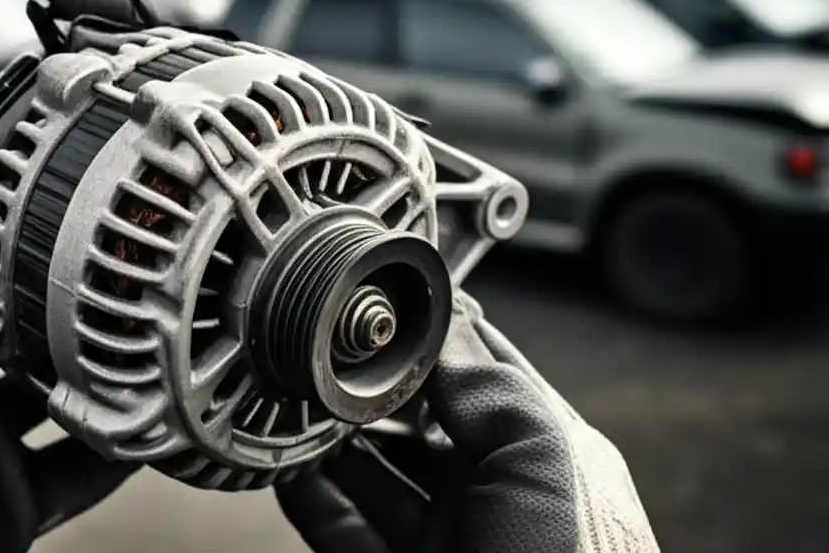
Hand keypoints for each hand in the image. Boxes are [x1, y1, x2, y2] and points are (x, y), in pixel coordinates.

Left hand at [0, 106, 136, 552]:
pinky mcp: (12, 494)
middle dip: (62, 288)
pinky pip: (81, 466)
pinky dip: (117, 445)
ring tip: (150, 327)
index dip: (2, 215)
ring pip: (56, 388)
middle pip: (17, 317)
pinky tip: (153, 413)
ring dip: (97, 365)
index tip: (60, 178)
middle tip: (124, 250)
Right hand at [275, 292, 658, 552]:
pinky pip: (337, 524)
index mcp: (543, 455)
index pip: (485, 371)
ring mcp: (441, 540)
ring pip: (371, 469)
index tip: (380, 300)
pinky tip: (284, 465)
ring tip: (292, 400)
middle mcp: (490, 493)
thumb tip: (444, 327)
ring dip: (330, 435)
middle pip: (418, 417)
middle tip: (320, 352)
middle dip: (369, 385)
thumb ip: (492, 390)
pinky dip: (306, 492)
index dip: (435, 334)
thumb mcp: (544, 465)